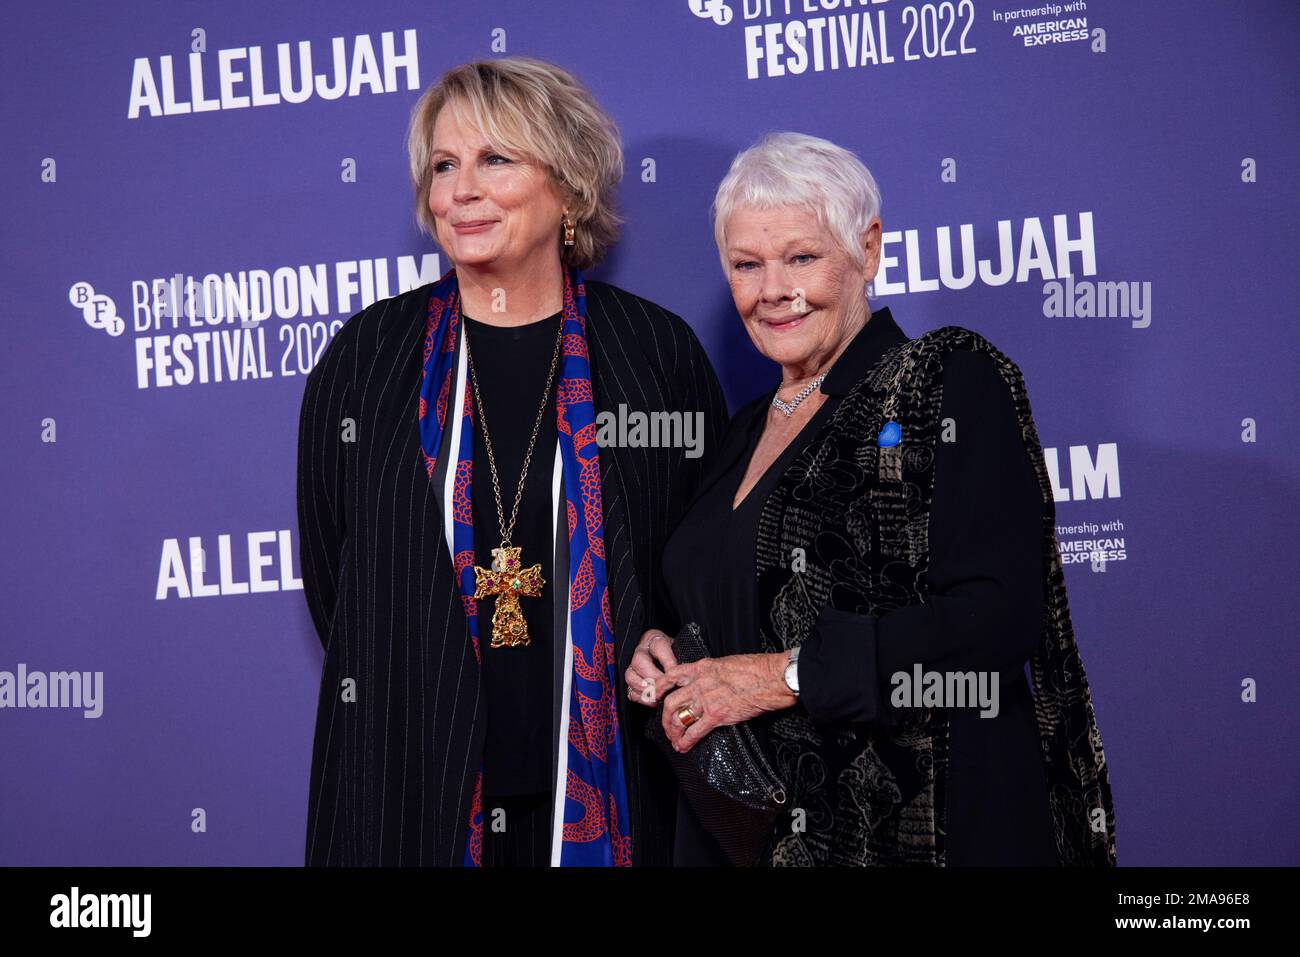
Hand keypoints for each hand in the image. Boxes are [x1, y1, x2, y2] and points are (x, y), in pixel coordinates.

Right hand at [624, 628, 678, 706]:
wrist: (670, 663)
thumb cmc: (677, 656)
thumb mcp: (681, 651)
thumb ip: (683, 658)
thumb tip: (686, 671)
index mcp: (654, 639)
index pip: (658, 646)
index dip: (668, 662)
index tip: (676, 673)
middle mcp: (641, 651)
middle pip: (639, 662)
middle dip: (654, 677)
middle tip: (666, 687)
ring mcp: (633, 666)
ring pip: (631, 676)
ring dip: (645, 689)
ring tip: (659, 696)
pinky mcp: (632, 682)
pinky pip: (630, 691)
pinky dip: (641, 698)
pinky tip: (654, 701)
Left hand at [660, 652, 796, 752]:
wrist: (770, 678)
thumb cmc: (755, 669)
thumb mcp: (725, 663)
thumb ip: (711, 672)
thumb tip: (707, 682)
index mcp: (701, 668)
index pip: (671, 676)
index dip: (659, 689)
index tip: (655, 697)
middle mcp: (699, 683)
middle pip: (671, 702)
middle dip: (665, 718)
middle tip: (667, 727)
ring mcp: (706, 699)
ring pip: (678, 718)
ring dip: (673, 732)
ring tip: (675, 740)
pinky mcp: (716, 715)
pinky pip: (694, 731)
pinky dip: (686, 741)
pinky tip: (684, 747)